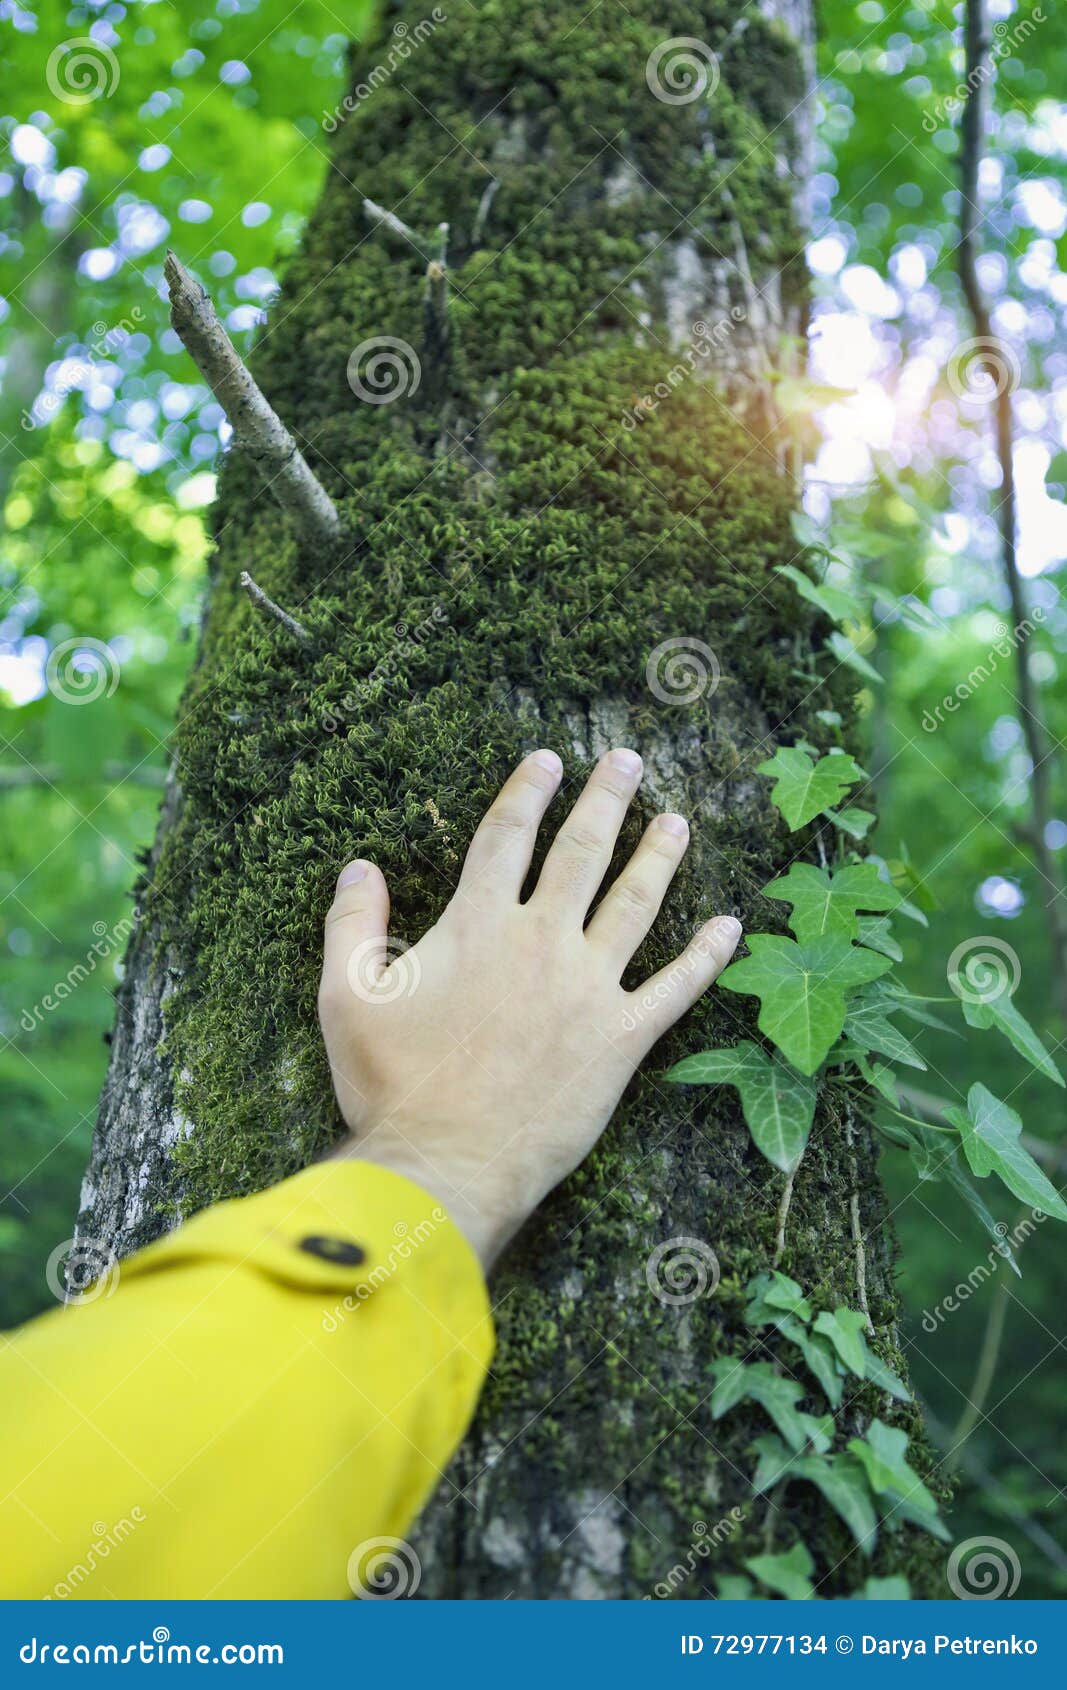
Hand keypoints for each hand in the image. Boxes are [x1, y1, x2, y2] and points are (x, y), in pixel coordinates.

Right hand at [317, 748, 740, 1268]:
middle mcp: (541, 943)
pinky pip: (676, 989)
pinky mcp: (621, 1040)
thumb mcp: (347, 997)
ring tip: (678, 821)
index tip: (547, 759)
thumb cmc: (391, 1086)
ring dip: (659, 857)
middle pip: (581, 854)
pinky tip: (730, 926)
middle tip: (629, 761)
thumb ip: (352, 925)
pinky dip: (706, 956)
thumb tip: (358, 866)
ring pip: (635, 905)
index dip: (526, 793)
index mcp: (477, 927)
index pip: (506, 839)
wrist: (444, 1164)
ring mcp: (588, 989)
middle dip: (606, 800)